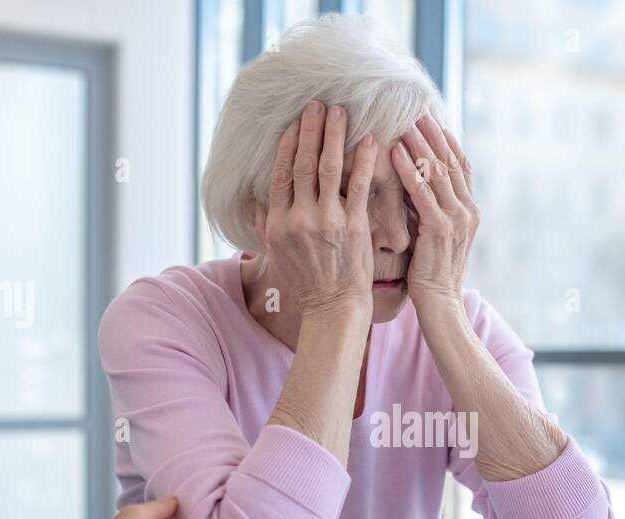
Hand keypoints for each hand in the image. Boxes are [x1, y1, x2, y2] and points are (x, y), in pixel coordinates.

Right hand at [262, 100, 378, 321]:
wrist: (333, 309)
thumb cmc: (307, 283)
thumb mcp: (277, 255)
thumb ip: (266, 223)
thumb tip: (255, 198)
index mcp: (279, 224)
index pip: (281, 174)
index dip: (288, 145)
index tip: (295, 122)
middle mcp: (299, 219)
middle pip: (302, 164)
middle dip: (310, 130)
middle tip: (317, 104)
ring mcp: (327, 222)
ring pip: (327, 169)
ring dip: (333, 136)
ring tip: (339, 111)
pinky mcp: (354, 227)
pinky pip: (359, 187)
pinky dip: (363, 161)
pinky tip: (369, 140)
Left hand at [391, 114, 478, 310]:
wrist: (440, 306)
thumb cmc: (432, 275)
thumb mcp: (436, 237)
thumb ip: (431, 211)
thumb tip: (413, 186)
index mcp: (470, 212)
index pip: (462, 167)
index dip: (448, 142)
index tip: (433, 121)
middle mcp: (467, 211)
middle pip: (452, 162)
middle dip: (434, 134)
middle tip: (417, 110)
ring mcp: (456, 219)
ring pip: (438, 171)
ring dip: (421, 144)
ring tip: (405, 122)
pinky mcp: (439, 229)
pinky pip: (422, 191)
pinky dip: (410, 168)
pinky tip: (396, 151)